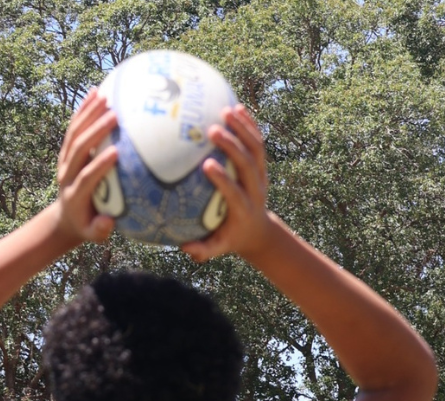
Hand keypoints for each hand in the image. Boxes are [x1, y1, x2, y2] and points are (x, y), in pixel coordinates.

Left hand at [53, 88, 117, 243]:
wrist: (66, 218)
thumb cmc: (87, 226)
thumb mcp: (93, 235)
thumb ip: (100, 230)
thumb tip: (108, 222)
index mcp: (76, 194)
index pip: (87, 177)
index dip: (99, 165)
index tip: (116, 152)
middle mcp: (67, 174)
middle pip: (78, 149)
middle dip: (94, 131)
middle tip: (114, 116)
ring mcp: (64, 161)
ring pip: (73, 134)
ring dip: (88, 114)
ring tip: (104, 95)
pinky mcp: (66, 152)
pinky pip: (73, 128)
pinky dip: (82, 109)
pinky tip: (96, 91)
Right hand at [181, 104, 271, 261]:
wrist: (257, 231)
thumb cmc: (229, 238)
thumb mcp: (217, 248)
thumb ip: (202, 251)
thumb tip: (183, 247)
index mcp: (244, 208)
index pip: (235, 192)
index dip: (223, 179)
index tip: (207, 165)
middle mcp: (255, 189)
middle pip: (248, 164)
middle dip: (233, 145)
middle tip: (213, 129)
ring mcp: (261, 175)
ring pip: (256, 148)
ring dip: (243, 128)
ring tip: (226, 109)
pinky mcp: (261, 166)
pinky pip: (258, 142)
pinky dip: (250, 124)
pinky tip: (236, 106)